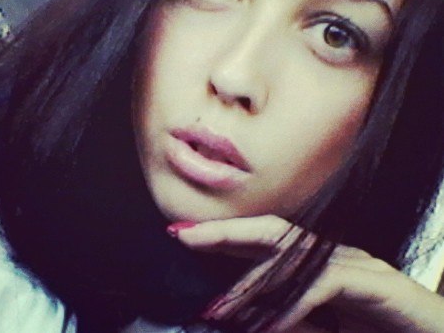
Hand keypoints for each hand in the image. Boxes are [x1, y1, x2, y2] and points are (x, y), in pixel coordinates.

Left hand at [168, 216, 443, 331]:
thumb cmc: (373, 326)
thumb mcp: (318, 323)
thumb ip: (285, 316)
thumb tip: (246, 319)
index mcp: (313, 259)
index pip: (259, 239)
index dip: (220, 234)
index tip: (180, 233)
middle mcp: (328, 253)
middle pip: (268, 233)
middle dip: (223, 232)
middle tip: (181, 236)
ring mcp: (351, 263)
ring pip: (290, 260)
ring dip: (249, 285)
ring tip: (215, 311)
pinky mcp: (374, 282)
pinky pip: (321, 287)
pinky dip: (291, 309)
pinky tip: (267, 329)